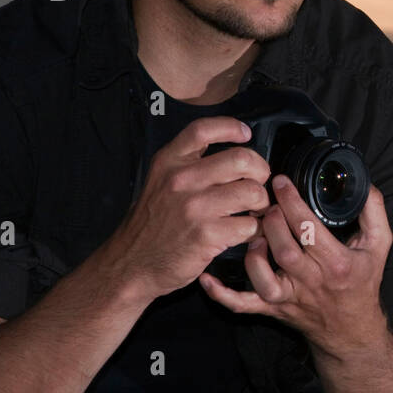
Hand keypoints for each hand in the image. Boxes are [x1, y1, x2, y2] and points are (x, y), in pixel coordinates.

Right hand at [106, 116, 270, 301]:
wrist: (131, 264)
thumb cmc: (151, 225)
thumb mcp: (159, 183)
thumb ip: (187, 165)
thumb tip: (233, 156)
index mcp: (169, 162)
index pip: (203, 130)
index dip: (230, 127)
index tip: (245, 134)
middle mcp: (181, 180)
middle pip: (241, 159)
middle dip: (260, 171)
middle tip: (258, 183)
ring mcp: (194, 207)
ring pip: (252, 192)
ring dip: (261, 203)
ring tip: (253, 210)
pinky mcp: (207, 235)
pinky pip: (249, 224)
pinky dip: (254, 229)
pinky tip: (243, 232)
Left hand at [198, 177, 392, 360]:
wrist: (351, 331)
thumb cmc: (362, 282)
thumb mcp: (379, 245)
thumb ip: (373, 211)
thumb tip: (363, 182)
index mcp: (337, 263)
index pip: (311, 230)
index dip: (293, 203)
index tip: (281, 182)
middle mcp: (312, 282)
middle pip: (285, 251)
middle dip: (271, 223)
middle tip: (263, 202)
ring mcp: (289, 298)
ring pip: (264, 280)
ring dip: (253, 256)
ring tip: (252, 234)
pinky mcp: (273, 309)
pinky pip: (243, 305)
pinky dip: (223, 294)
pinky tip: (208, 278)